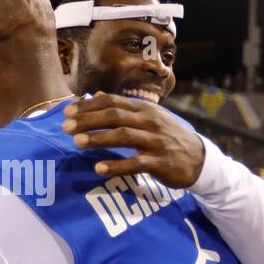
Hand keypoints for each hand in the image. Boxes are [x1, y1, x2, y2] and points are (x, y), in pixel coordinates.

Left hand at [61, 93, 204, 187]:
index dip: (88, 105)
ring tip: (77, 142)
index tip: (67, 111)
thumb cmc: (166, 137)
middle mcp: (149, 121)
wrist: (198, 159)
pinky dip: (116, 165)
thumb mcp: (148, 117)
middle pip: (115, 116)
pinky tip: (99, 168)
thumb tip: (96, 95)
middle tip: (65, 127)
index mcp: (144, 109)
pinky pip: (136, 164)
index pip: (112, 102)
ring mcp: (155, 141)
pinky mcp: (160, 162)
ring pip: (124, 136)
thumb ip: (122, 107)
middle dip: (88, 120)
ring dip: (99, 138)